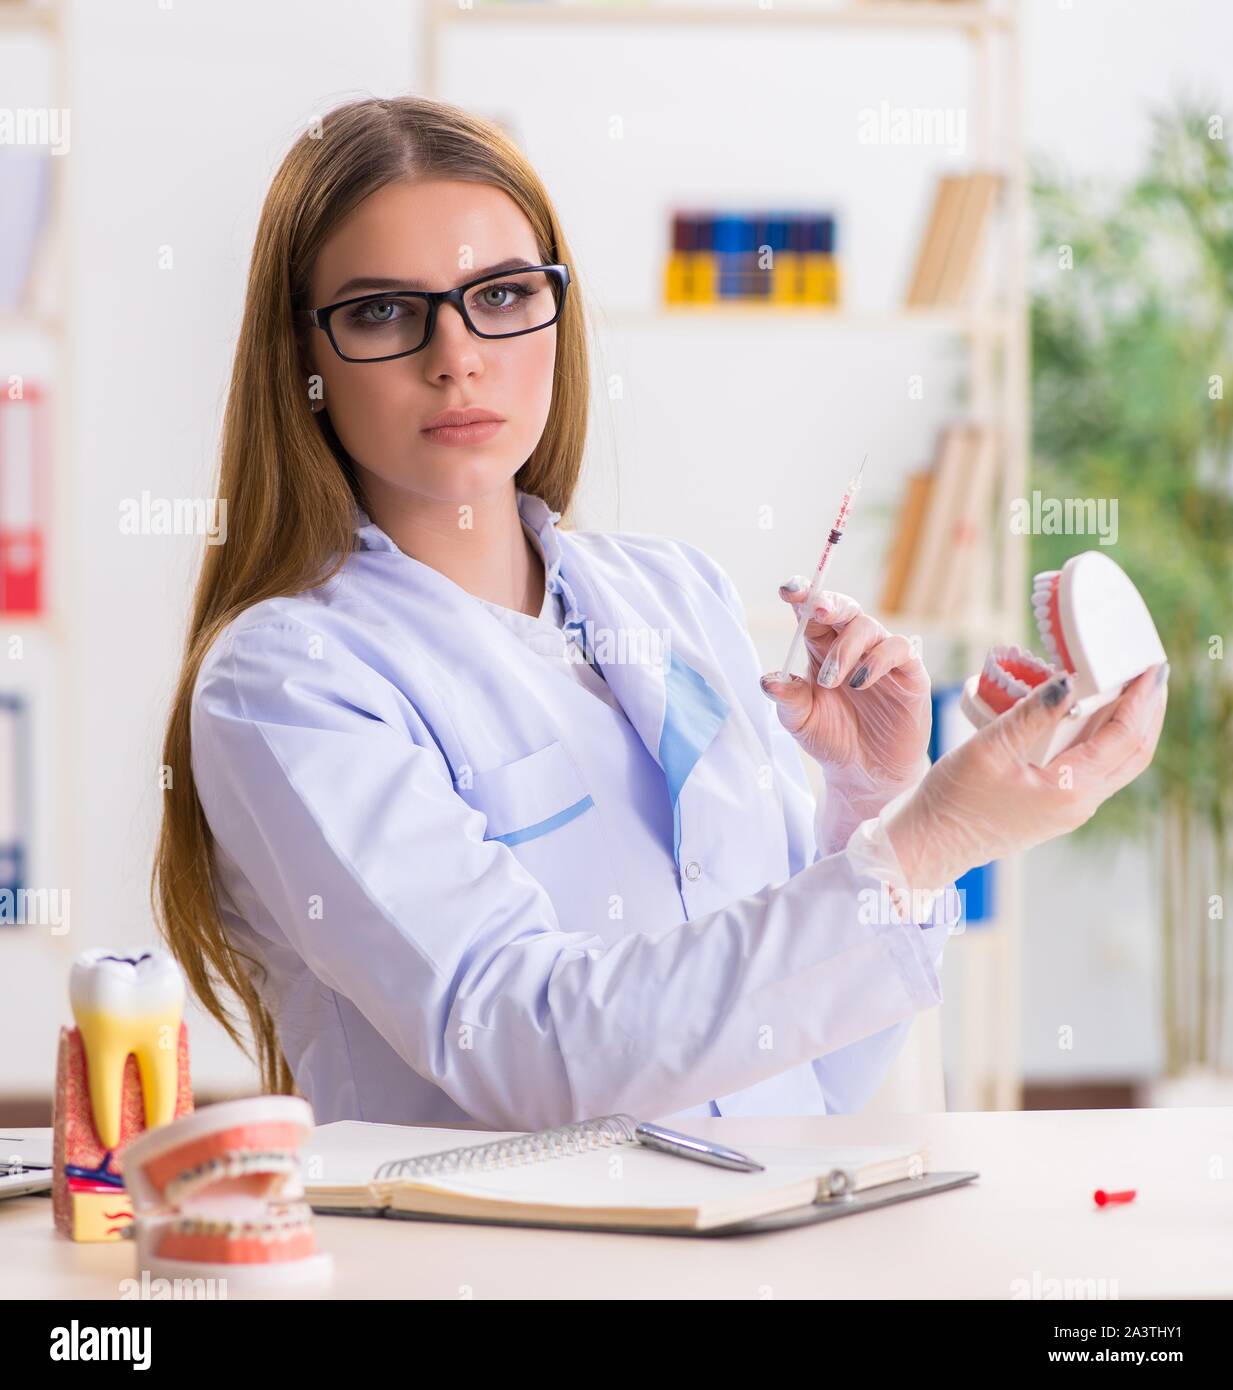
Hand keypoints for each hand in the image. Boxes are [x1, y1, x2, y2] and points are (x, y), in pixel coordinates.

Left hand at [759, 579, 931, 795]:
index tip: (788, 590)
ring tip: (833, 681)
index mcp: (820, 649)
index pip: (811, 612)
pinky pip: (898, 648)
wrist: (865, 774)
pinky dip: (878, 660)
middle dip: (828, 604)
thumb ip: (788, 699)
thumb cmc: (832, 740)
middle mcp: (851, 646)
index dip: (803, 595)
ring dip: (846, 649)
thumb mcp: (801, 722)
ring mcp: (880, 657)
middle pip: (842, 608)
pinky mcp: (908, 672)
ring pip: (867, 626)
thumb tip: (768, 681)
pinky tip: (861, 682)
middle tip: (816, 613)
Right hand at [884, 662, 1169, 892]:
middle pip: (1134, 753)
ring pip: (1118, 763)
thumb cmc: (952, 799)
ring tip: (1132, 688)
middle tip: (1152, 671)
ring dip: (1131, 725)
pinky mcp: (1055, 806)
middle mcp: (1079, 804)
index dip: (1141, 699)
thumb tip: (1070, 681)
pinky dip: (1106, 738)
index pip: (1124, 738)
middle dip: (1148, 711)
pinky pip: (1096, 768)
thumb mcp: (988, 748)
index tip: (1151, 666)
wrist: (930, 844)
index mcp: (1070, 790)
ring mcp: (1070, 808)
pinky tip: (1096, 716)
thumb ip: (1033, 714)